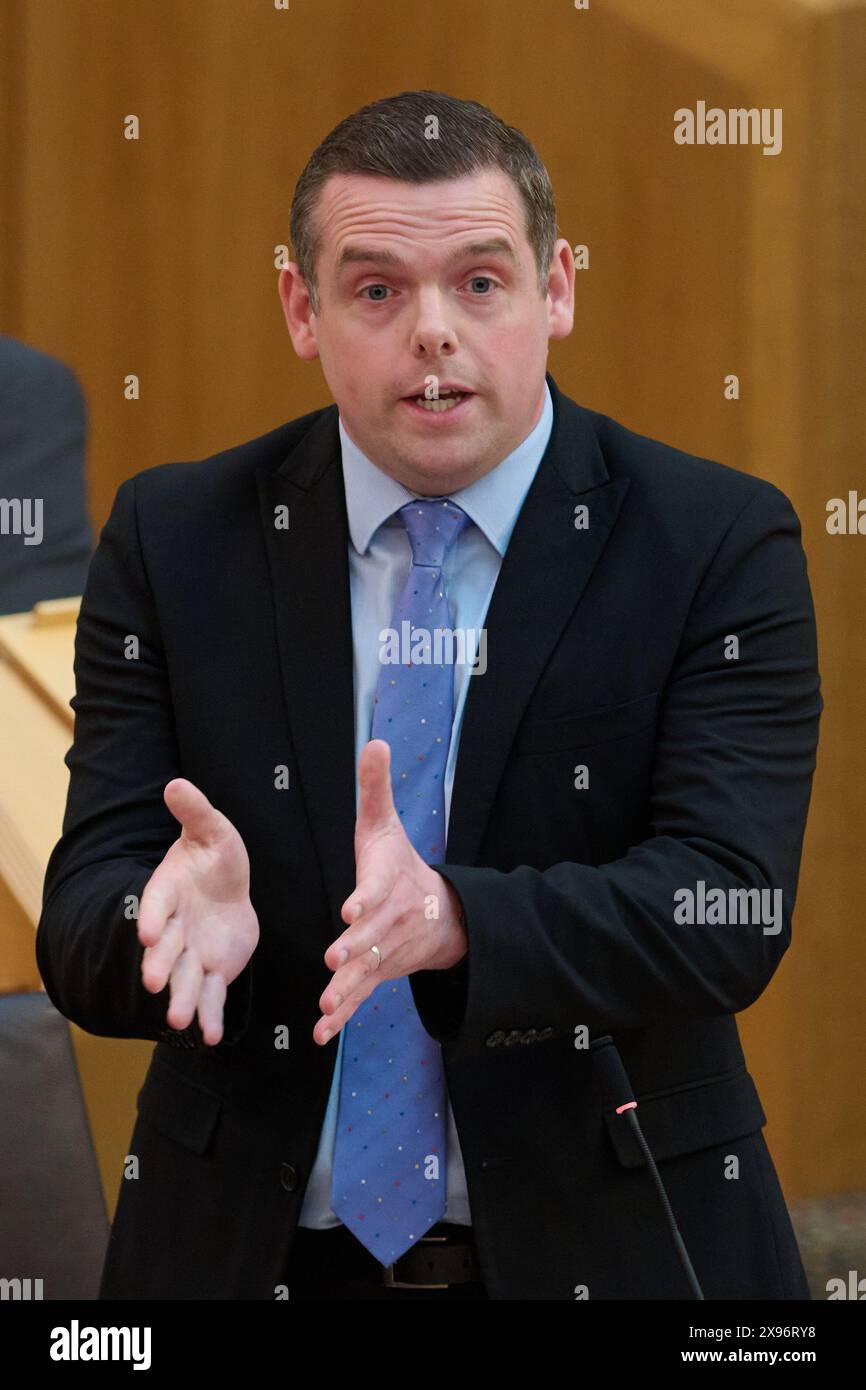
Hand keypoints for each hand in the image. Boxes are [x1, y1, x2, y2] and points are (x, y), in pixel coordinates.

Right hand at [138, 778, 259, 1045]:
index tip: (148, 932)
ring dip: (182, 1000)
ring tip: (179, 1020)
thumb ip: (195, 812)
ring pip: (184, 979)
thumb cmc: (216, 857)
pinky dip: (210, 1017)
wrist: (231, 889)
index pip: (156, 904)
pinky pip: (212, 997)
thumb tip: (176, 783)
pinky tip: (211, 1037)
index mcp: (169, 891)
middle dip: (158, 966)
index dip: (152, 917)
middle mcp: (174, 928)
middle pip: (164, 949)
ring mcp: (193, 953)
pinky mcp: (215, 972)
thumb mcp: (212, 829)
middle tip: (151, 981)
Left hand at [315, 738, 467, 1044]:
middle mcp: (389, 922)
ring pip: (365, 973)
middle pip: (371, 937)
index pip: (378, 891)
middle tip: (335, 958)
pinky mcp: (376, 974)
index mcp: (389, 883)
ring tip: (327, 1006)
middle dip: (354, 949)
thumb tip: (374, 740)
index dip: (365, 900)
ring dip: (347, 990)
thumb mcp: (386, 824)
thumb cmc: (403, 864)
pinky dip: (342, 1017)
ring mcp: (384, 952)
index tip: (350, 909)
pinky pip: (359, 997)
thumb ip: (376, 787)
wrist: (442, 913)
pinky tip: (320, 1034)